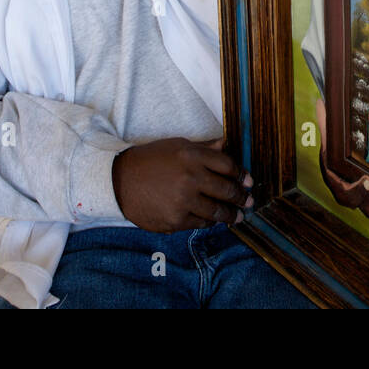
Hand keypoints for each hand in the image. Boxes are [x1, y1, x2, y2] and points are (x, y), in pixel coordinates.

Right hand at [112, 137, 253, 232]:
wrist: (119, 181)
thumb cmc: (150, 160)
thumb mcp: (177, 146)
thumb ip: (203, 148)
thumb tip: (226, 145)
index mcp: (191, 156)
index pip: (228, 166)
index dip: (241, 175)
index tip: (248, 181)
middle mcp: (190, 178)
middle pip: (226, 190)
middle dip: (241, 197)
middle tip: (249, 201)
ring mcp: (183, 202)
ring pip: (216, 211)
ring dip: (230, 215)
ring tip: (237, 216)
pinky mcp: (175, 221)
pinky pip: (200, 223)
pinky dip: (209, 222)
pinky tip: (213, 220)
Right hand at [315, 98, 368, 226]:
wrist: (341, 159)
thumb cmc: (337, 147)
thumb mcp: (332, 136)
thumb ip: (327, 122)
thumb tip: (321, 102)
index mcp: (334, 179)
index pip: (342, 189)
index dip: (354, 189)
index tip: (368, 181)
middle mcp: (345, 192)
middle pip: (356, 205)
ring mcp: (358, 200)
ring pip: (367, 212)